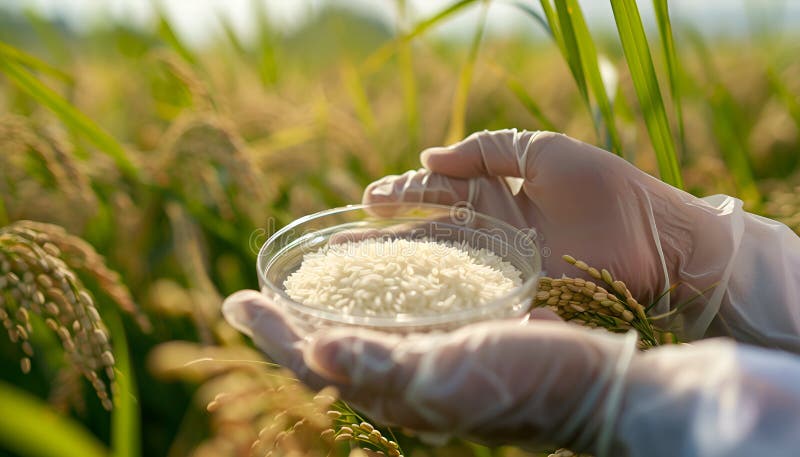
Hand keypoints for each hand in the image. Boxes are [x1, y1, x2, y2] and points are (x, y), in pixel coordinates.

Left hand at [223, 290, 638, 453]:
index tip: (234, 301)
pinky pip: (397, 324)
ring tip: (301, 287)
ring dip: (323, 312)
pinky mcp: (453, 346)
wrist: (591, 387)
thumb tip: (316, 357)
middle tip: (253, 294)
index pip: (313, 362)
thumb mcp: (452, 378)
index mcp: (393, 390)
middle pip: (326, 350)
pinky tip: (373, 285)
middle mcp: (402, 380)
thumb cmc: (528, 383)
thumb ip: (384, 370)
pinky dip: (371, 303)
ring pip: (359, 335)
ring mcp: (428, 363)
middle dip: (286, 325)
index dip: (271, 334)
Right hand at [365, 130, 742, 338]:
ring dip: (398, 272)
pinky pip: (469, 299)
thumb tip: (430, 155)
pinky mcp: (514, 297)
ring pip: (439, 268)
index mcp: (496, 193)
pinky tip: (402, 309)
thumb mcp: (545, 150)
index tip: (369, 199)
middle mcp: (491, 233)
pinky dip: (437, 303)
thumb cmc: (607, 188)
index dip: (404, 194)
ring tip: (355, 276)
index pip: (439, 191)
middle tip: (341, 244)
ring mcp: (501, 267)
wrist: (659, 238)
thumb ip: (490, 148)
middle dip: (386, 238)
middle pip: (428, 234)